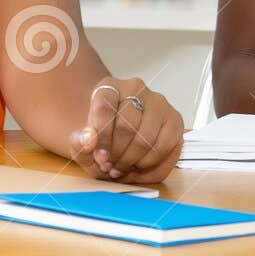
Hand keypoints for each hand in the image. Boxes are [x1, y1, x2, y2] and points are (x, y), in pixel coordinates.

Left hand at [70, 77, 184, 183]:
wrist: (119, 135)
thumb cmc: (100, 136)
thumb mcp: (82, 141)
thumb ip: (79, 141)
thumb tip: (89, 141)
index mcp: (109, 86)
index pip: (104, 108)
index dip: (102, 138)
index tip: (99, 158)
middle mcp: (136, 88)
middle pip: (127, 126)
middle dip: (117, 154)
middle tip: (111, 167)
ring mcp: (159, 102)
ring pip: (146, 139)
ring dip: (132, 162)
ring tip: (123, 169)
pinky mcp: (175, 120)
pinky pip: (164, 148)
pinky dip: (150, 166)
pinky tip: (138, 168)